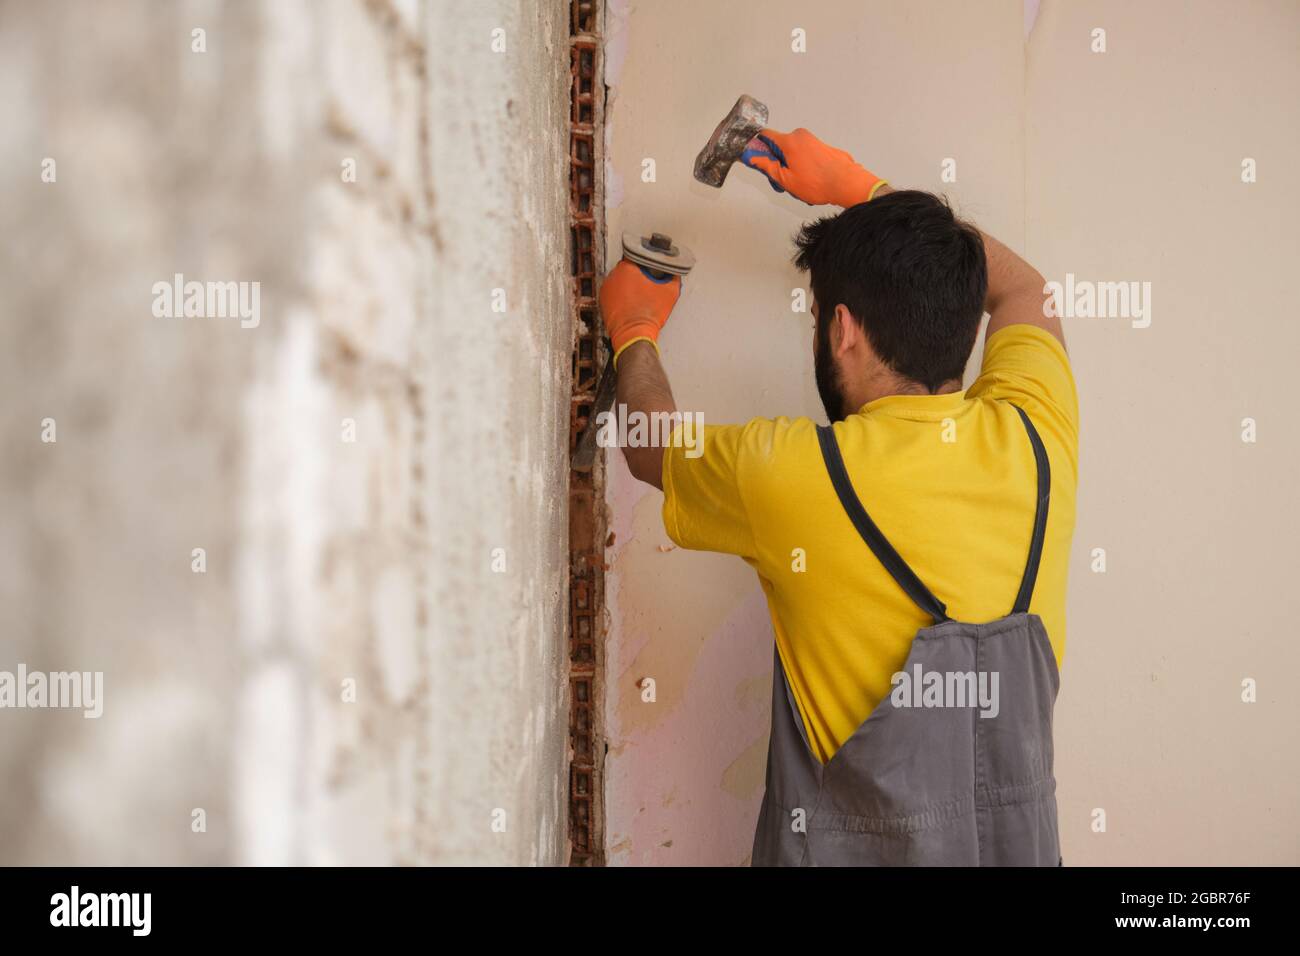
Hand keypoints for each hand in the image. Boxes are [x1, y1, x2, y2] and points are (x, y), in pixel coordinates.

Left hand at [598, 259, 681, 366]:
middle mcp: (613, 276)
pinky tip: (631, 302)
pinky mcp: (602, 301)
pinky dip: (621, 295)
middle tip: (647, 283)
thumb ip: (673, 276)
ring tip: (639, 295)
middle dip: (636, 274)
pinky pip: (614, 292)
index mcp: (627, 268)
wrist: (634, 335)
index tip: (650, 268)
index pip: (636, 256)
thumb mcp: (670, 292)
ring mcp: (606, 289)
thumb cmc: (648, 315)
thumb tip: (673, 272)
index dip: (645, 262)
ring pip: (619, 280)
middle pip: (627, 268)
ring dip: (628, 284)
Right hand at [741, 127, 886, 207]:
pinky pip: (806, 155)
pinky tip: (810, 182)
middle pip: (780, 146)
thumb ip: (767, 166)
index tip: (755, 157)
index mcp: (789, 141)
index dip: (757, 146)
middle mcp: (801, 136)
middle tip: (781, 182)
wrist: (846, 183)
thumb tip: (754, 158)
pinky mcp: (823, 148)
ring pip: (794, 153)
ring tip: (799, 185)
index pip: (766, 135)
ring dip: (792, 168)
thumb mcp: (785, 179)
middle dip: (778, 163)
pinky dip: (804, 167)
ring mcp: (814, 141)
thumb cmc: (818, 183)